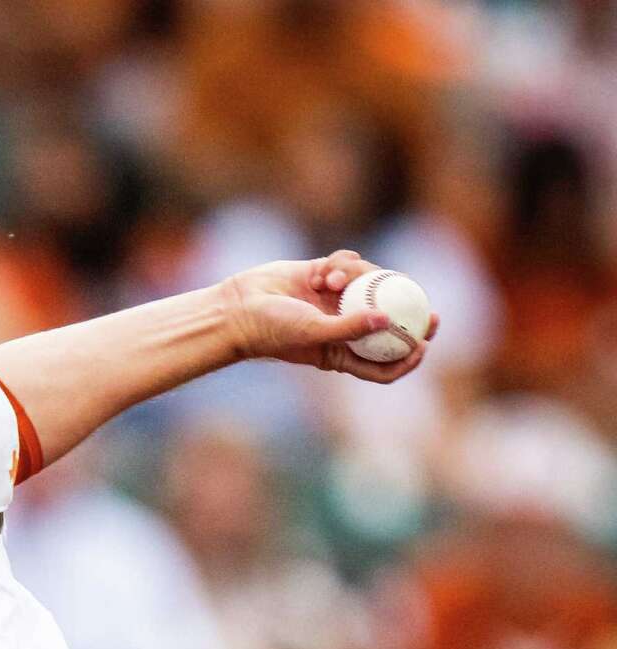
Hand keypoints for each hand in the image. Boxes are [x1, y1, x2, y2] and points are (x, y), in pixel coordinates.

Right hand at [219, 250, 439, 382]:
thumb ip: (349, 328)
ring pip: (370, 284)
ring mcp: (335, 299)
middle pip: (389, 322)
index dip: (408, 357)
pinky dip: (340, 264)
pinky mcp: (325, 275)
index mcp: (342, 353)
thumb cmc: (271, 330)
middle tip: (432, 311)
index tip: (424, 344)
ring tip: (333, 279)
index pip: (383, 363)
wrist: (238, 307)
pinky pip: (349, 264)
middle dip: (412, 315)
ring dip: (359, 276)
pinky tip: (322, 270)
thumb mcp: (312, 333)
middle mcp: (343, 326)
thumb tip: (387, 321)